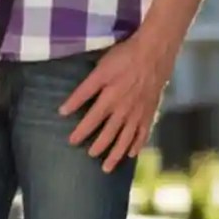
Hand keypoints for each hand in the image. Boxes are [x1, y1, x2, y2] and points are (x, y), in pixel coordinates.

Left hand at [59, 34, 174, 172]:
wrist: (155, 51)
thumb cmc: (124, 57)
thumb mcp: (99, 71)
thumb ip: (81, 92)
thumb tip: (62, 110)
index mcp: (110, 100)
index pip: (91, 122)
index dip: (81, 133)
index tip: (71, 142)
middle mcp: (124, 111)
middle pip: (109, 135)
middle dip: (99, 148)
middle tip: (90, 156)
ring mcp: (139, 113)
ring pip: (126, 139)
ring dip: (116, 154)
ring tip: (108, 168)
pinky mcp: (151, 110)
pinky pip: (144, 133)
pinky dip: (138, 144)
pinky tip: (132, 154)